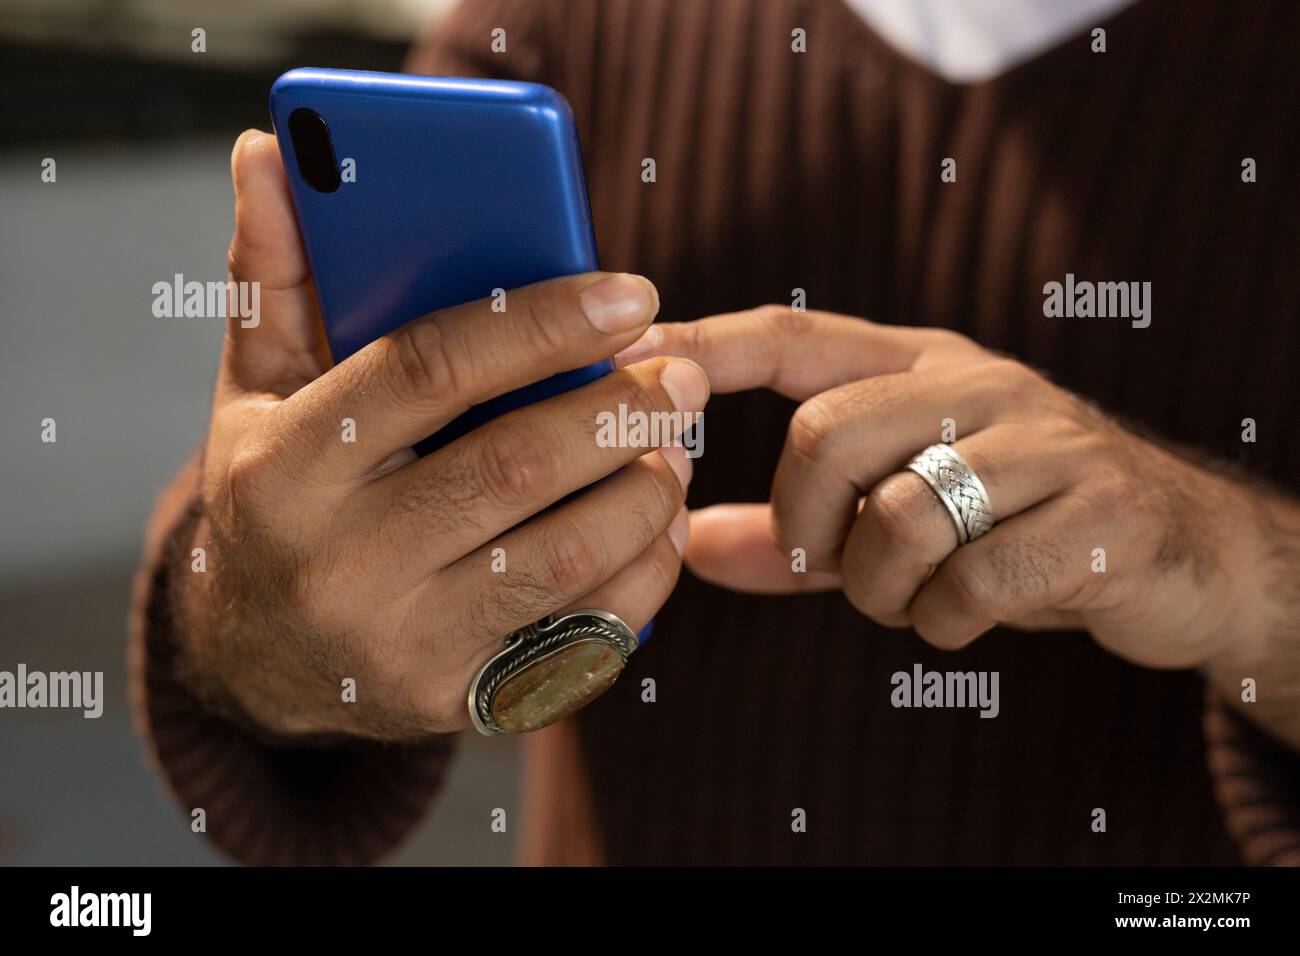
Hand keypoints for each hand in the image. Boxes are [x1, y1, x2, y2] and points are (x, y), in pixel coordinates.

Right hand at [172, 131, 707, 739]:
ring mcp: (402, 643)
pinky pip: (584, 633)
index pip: (432, 369)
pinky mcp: (460, 700)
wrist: (263, 662)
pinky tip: (662, 520)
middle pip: (514, 467)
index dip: (542, 323)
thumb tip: (270, 150)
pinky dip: (646, 571)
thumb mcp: (256, 390)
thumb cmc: (280, 498)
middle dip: (620, 409)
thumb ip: (277, 276)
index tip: (630, 292)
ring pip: (564, 556)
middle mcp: (338, 562)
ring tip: (676, 442)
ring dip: (646, 489)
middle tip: (680, 372)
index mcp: (287, 464)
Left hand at [618, 306, 1274, 671]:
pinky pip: (972, 580)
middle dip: (802, 524)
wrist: (1183, 551)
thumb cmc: (1013, 524)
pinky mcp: (1097, 516)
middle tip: (826, 563)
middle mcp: (977, 386)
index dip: (703, 346)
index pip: (791, 334)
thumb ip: (794, 534)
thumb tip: (684, 547)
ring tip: (910, 596)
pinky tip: (969, 614)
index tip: (628, 357)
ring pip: (898, 515)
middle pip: (824, 434)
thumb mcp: (898, 517)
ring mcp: (1044, 445)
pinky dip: (946, 622)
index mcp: (920, 367)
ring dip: (879, 589)